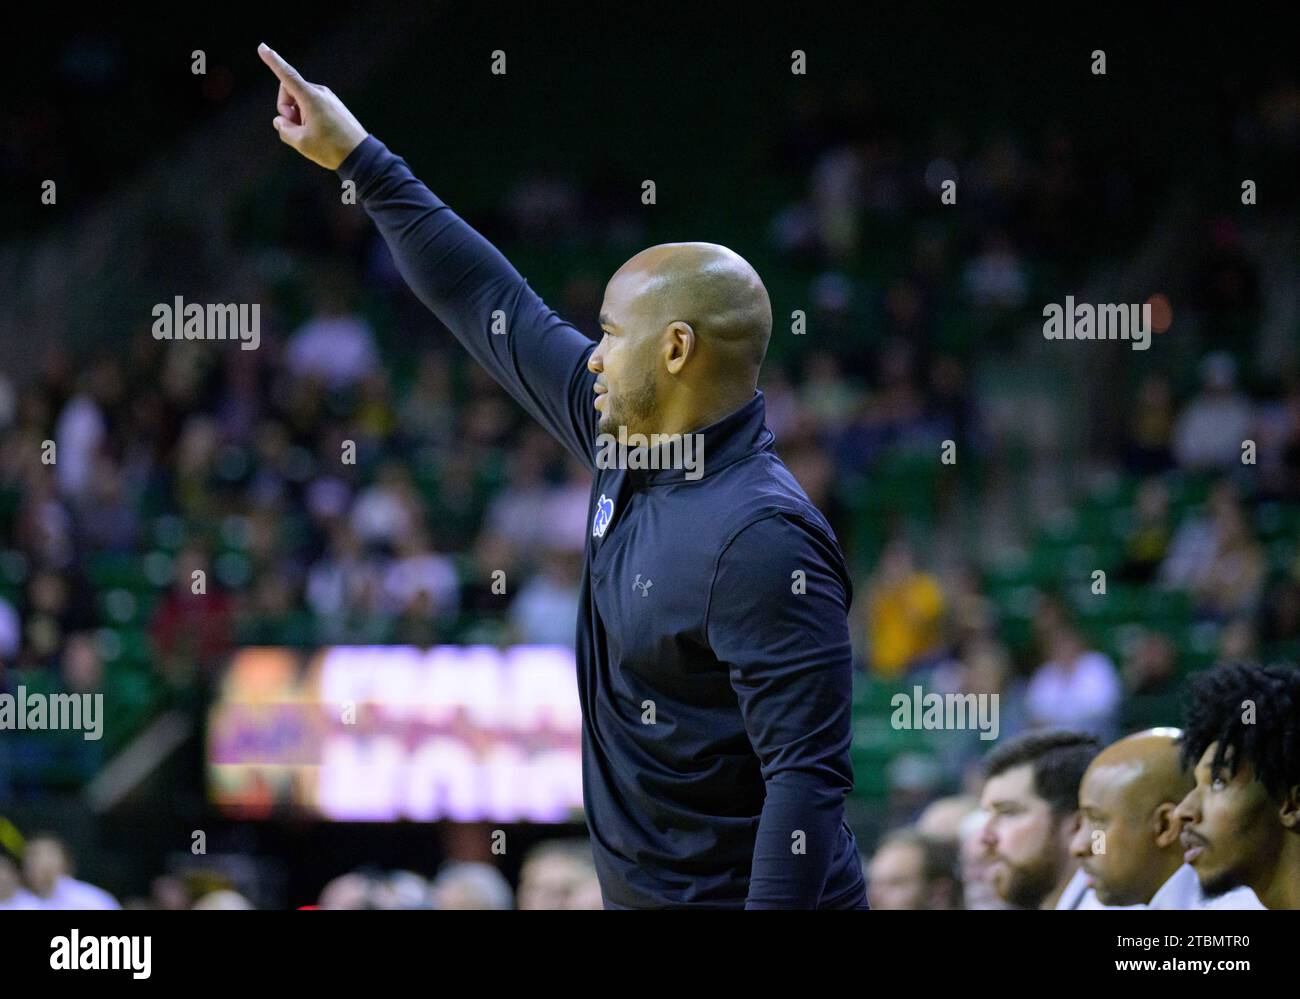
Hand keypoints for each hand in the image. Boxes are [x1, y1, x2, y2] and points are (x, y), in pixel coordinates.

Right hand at [258, 43, 367, 168]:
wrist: (361, 155)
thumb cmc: (331, 149)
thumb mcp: (301, 142)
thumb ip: (284, 129)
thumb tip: (281, 121)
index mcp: (310, 97)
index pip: (286, 75)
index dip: (272, 61)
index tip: (262, 47)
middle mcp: (320, 92)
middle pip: (289, 91)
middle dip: (285, 107)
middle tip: (295, 127)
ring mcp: (328, 98)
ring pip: (299, 100)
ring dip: (297, 114)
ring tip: (310, 133)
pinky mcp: (333, 105)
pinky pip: (311, 105)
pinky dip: (307, 116)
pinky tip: (318, 133)